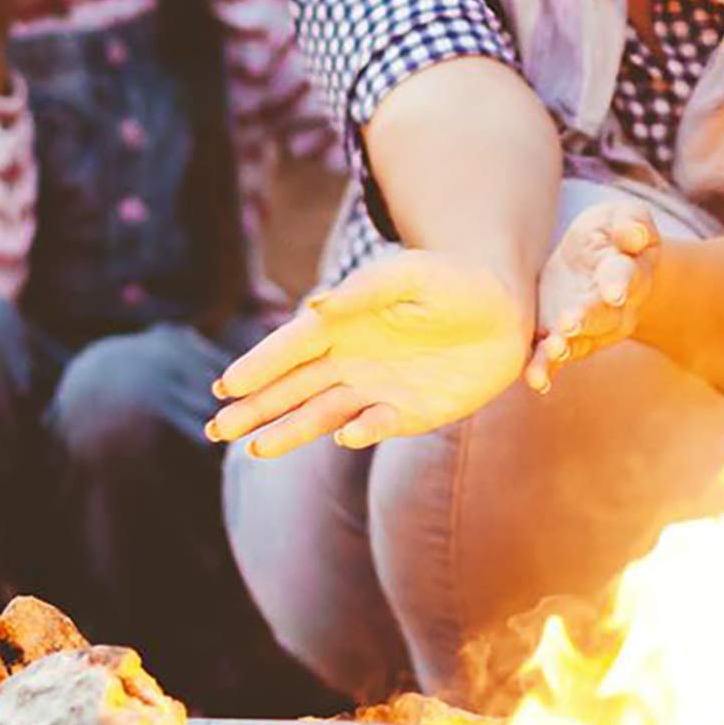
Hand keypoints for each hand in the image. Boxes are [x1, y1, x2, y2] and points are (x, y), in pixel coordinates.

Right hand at [207, 249, 531, 457]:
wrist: (507, 310)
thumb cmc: (453, 280)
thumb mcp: (411, 275)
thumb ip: (366, 290)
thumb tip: (316, 305)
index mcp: (340, 323)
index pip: (289, 348)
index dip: (258, 367)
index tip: (226, 387)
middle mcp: (349, 360)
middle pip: (291, 389)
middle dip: (253, 409)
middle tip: (216, 429)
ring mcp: (376, 389)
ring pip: (320, 414)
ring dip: (287, 431)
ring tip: (254, 450)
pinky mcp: (409, 413)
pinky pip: (376, 426)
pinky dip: (359, 432)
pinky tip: (342, 436)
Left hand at [526, 197, 658, 392]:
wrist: (602, 263)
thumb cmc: (611, 235)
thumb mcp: (623, 218)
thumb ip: (631, 223)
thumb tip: (635, 235)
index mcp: (628, 272)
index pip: (625, 277)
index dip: (618, 283)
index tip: (615, 292)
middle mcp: (613, 307)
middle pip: (602, 316)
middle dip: (587, 320)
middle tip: (570, 323)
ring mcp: (589, 328)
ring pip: (579, 342)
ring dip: (564, 347)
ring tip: (552, 349)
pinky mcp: (562, 338)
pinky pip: (556, 358)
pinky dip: (546, 369)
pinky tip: (536, 380)